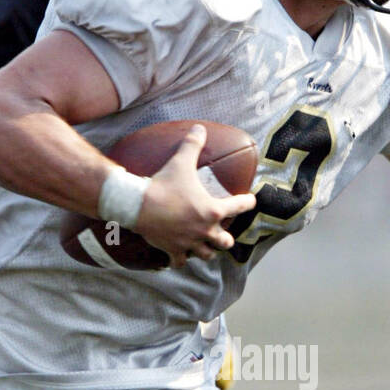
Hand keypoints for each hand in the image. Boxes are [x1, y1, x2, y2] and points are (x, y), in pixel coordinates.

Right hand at [134, 125, 255, 267]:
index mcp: (212, 211)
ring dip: (206, 250)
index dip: (247, 202)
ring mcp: (189, 243)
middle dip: (225, 238)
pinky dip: (180, 259)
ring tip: (203, 245)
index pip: (239, 207)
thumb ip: (193, 145)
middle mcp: (204, 230)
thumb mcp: (181, 162)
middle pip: (224, 242)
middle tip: (222, 233)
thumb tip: (199, 128)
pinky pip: (180, 262)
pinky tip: (179, 256)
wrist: (137, 205)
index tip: (251, 201)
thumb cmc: (163, 184)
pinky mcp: (172, 250)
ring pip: (206, 255)